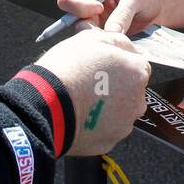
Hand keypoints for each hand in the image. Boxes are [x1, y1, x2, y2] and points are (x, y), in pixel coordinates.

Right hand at [36, 28, 150, 155]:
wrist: (46, 103)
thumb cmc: (68, 67)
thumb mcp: (93, 38)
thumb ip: (117, 41)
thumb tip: (127, 47)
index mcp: (137, 73)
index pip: (137, 66)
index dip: (119, 64)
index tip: (101, 66)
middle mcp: (138, 102)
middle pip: (131, 92)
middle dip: (116, 87)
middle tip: (91, 84)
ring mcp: (124, 125)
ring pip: (119, 113)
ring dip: (107, 107)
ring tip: (82, 102)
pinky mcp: (108, 144)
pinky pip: (105, 131)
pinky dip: (96, 125)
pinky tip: (79, 117)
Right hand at [56, 0, 161, 36]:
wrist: (158, 8)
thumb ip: (122, 13)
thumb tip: (110, 33)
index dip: (80, 5)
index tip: (100, 8)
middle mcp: (88, 7)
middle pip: (71, 21)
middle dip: (88, 28)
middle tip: (108, 30)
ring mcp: (94, 24)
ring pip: (83, 36)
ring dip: (99, 40)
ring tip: (120, 36)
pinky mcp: (103, 37)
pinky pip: (97, 46)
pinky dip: (106, 48)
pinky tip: (120, 44)